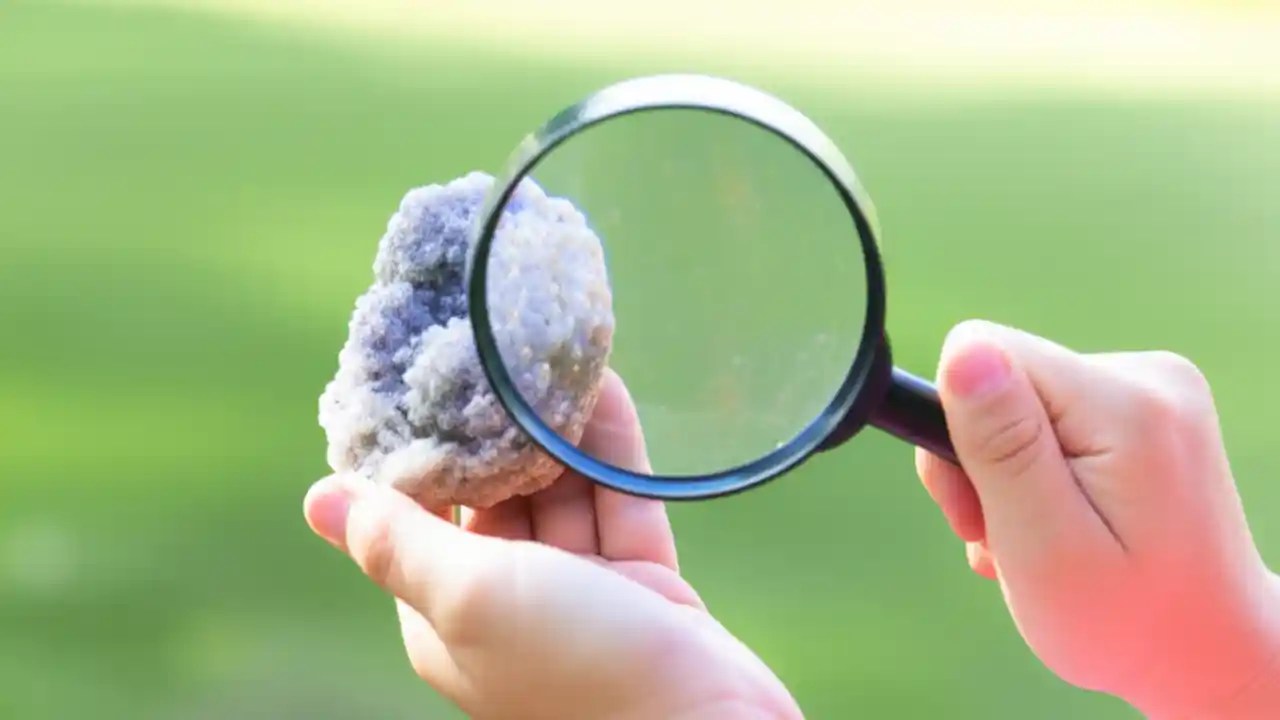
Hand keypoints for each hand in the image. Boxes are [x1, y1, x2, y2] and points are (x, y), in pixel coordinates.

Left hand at [303, 370, 801, 719]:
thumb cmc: (578, 668)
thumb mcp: (472, 597)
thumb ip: (399, 542)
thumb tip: (317, 497)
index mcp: (449, 614)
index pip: (417, 513)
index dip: (418, 446)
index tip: (418, 373)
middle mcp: (507, 602)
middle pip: (495, 495)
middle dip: (497, 426)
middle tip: (494, 344)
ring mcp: (581, 593)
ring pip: (562, 492)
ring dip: (558, 429)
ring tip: (551, 350)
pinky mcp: (644, 583)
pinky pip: (620, 501)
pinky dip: (611, 450)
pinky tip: (604, 388)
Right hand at [918, 320, 1279, 717]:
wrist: (1208, 651)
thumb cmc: (1124, 620)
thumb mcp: (1046, 547)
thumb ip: (1003, 446)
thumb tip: (965, 350)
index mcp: (1126, 404)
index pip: (984, 351)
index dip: (959, 431)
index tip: (982, 507)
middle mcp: (1149, 375)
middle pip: (1000, 376)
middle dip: (983, 462)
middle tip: (1008, 539)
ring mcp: (1152, 387)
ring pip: (1019, 401)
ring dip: (1007, 477)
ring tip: (1038, 542)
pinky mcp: (1144, 405)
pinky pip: (1051, 415)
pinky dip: (1038, 474)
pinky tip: (1064, 525)